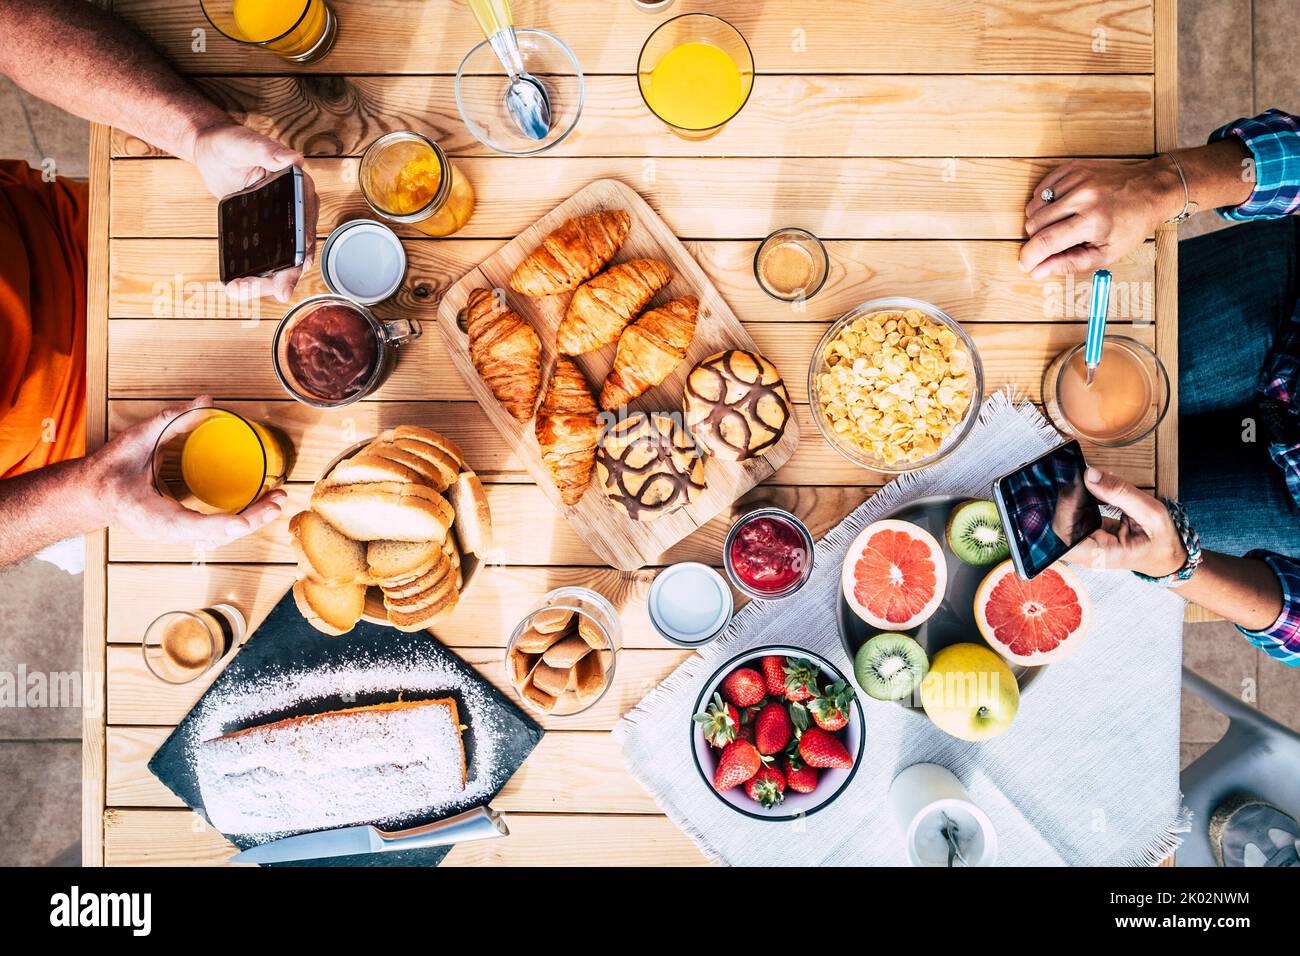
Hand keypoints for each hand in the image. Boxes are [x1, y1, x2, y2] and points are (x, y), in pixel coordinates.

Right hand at [86, 397, 286, 547]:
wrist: (87, 494)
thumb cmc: (108, 470)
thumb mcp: (138, 439)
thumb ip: (172, 419)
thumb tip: (205, 400)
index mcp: (160, 517)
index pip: (206, 527)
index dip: (236, 521)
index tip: (261, 509)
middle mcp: (171, 533)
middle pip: (222, 536)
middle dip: (255, 519)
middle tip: (280, 499)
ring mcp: (174, 536)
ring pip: (220, 538)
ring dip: (249, 523)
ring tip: (274, 504)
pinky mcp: (177, 532)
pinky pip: (212, 534)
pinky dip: (235, 524)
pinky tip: (253, 510)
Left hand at [191, 122, 318, 302]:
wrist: (211, 152)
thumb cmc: (228, 143)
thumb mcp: (245, 144)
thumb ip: (267, 150)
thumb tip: (295, 158)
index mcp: (300, 188)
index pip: (307, 222)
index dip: (304, 247)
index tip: (298, 266)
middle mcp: (297, 210)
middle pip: (297, 249)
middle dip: (284, 275)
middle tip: (270, 292)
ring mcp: (283, 225)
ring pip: (282, 261)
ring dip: (265, 282)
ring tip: (239, 292)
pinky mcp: (267, 234)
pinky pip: (266, 259)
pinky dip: (255, 276)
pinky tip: (238, 286)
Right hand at [1019, 158, 1181, 278]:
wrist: (1152, 188)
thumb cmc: (1132, 224)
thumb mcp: (1106, 254)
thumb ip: (1068, 263)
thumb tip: (1037, 271)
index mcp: (1092, 222)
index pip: (1044, 242)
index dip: (1028, 257)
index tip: (1025, 265)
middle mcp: (1083, 197)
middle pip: (1034, 224)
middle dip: (1037, 239)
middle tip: (1053, 243)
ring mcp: (1077, 179)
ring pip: (1033, 206)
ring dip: (1039, 220)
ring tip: (1059, 224)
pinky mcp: (1073, 167)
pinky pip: (1041, 188)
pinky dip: (1043, 202)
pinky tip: (1059, 208)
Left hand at [1063, 468, 1185, 576]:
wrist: (1166, 556)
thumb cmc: (1161, 542)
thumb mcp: (1151, 514)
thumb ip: (1120, 494)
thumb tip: (1091, 475)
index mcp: (1100, 555)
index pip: (1064, 537)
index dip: (1063, 511)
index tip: (1074, 487)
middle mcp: (1087, 551)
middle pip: (1060, 524)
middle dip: (1068, 498)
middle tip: (1082, 477)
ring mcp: (1085, 542)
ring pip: (1065, 516)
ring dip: (1075, 496)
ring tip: (1091, 481)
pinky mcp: (1088, 531)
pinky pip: (1076, 513)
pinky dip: (1083, 497)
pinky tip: (1096, 488)